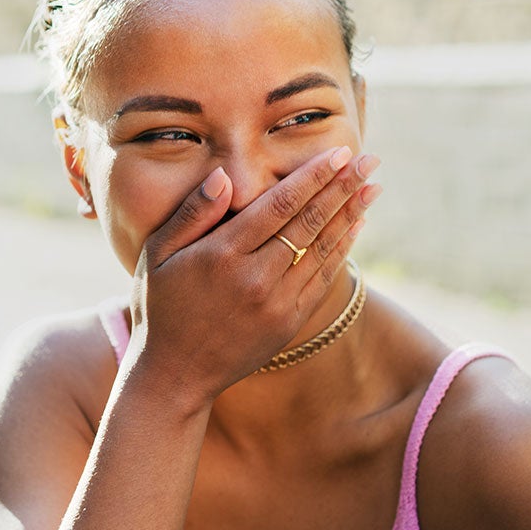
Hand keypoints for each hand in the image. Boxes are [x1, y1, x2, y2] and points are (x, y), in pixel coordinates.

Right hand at [122, 146, 380, 405]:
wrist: (175, 375)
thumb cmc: (161, 307)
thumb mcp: (158, 255)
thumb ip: (192, 213)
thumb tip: (223, 176)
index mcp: (222, 255)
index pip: (279, 205)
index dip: (312, 177)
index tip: (339, 154)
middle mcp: (255, 278)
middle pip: (308, 223)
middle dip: (342, 188)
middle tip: (370, 161)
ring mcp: (276, 304)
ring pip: (322, 249)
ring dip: (351, 215)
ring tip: (372, 186)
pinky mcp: (289, 323)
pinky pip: (323, 278)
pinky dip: (342, 249)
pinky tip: (356, 225)